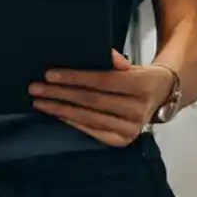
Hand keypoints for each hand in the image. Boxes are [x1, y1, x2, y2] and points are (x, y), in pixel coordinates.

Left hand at [27, 49, 175, 146]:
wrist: (161, 96)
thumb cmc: (138, 77)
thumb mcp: (131, 64)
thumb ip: (113, 60)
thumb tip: (98, 55)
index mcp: (142, 85)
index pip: (102, 80)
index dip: (74, 77)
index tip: (50, 74)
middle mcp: (138, 110)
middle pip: (91, 100)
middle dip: (60, 93)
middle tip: (36, 88)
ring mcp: (132, 128)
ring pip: (88, 117)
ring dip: (60, 109)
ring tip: (40, 102)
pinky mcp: (123, 140)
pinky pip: (92, 131)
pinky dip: (72, 122)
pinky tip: (57, 114)